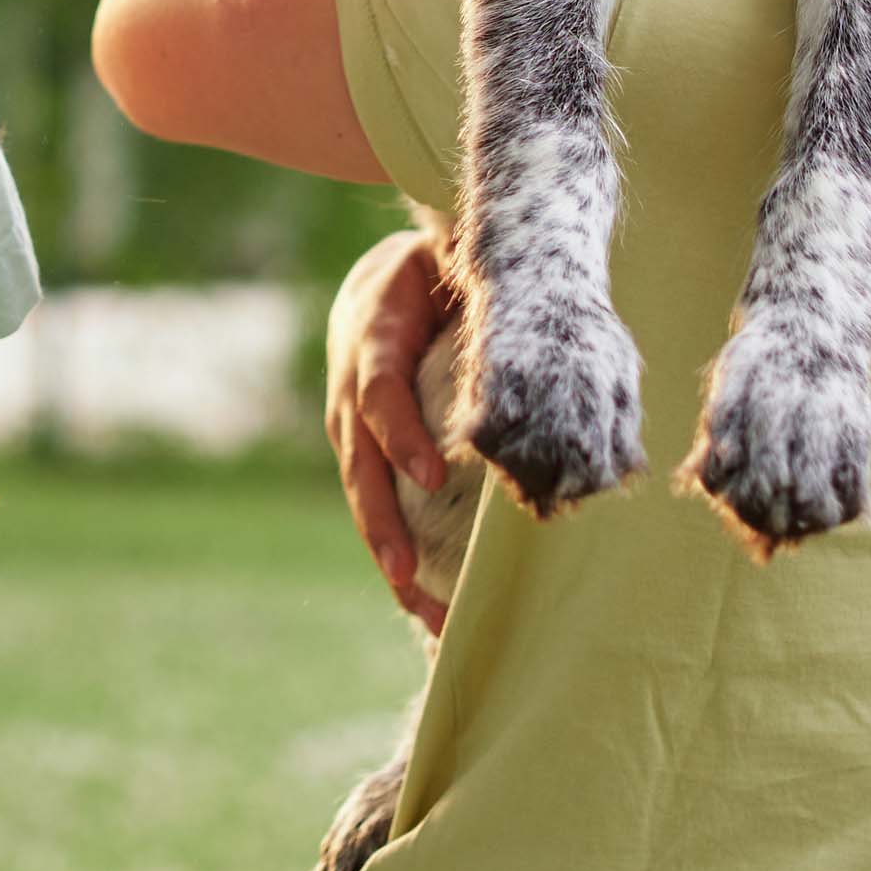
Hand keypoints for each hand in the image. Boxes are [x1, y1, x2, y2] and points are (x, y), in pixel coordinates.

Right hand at [326, 228, 457, 633]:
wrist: (378, 284)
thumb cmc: (431, 273)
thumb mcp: (444, 257)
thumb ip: (467, 266)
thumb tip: (520, 282)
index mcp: (372, 336)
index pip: (380, 393)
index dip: (401, 435)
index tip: (432, 475)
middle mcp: (350, 391)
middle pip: (360, 465)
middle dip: (384, 524)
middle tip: (410, 575)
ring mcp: (350, 429)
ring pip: (364, 497)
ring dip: (390, 557)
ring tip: (425, 614)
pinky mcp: (364, 457)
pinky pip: (377, 507)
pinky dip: (398, 556)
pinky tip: (427, 606)